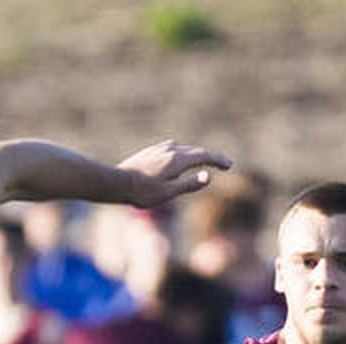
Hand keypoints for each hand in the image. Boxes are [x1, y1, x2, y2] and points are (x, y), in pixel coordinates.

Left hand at [116, 141, 232, 208]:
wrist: (116, 183)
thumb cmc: (142, 192)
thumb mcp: (168, 193)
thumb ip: (188, 184)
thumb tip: (208, 176)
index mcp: (178, 159)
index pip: (204, 156)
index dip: (218, 160)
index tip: (229, 165)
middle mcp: (170, 150)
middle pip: (196, 151)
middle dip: (211, 157)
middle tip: (223, 164)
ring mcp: (159, 149)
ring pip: (184, 149)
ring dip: (196, 154)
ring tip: (203, 161)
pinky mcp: (150, 151)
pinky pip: (172, 149)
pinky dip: (182, 153)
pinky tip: (178, 157)